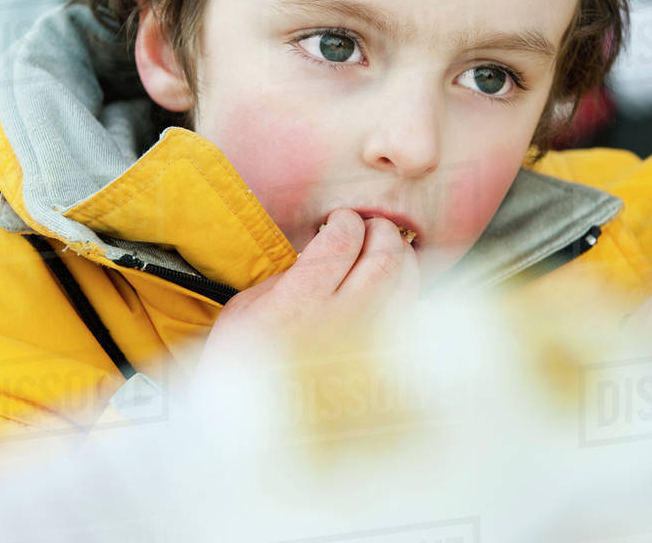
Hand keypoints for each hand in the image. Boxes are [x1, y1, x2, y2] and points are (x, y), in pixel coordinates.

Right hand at [194, 208, 420, 372]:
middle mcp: (341, 324)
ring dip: (403, 260)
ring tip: (389, 252)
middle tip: (373, 228)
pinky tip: (395, 289)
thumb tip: (322, 255)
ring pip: (408, 288)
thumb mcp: (245, 311)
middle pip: (385, 261)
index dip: (347, 222)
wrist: (252, 430)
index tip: (341, 221)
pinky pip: (411, 319)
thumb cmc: (241, 366)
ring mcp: (368, 348)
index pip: (342, 243)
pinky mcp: (383, 368)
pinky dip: (408, 295)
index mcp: (299, 305)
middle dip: (383, 233)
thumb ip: (286, 277)